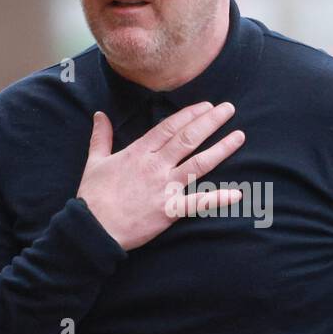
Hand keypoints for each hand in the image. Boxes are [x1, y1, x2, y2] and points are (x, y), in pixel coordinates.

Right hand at [76, 100, 245, 250]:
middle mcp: (155, 166)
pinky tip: (237, 194)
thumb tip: (100, 115)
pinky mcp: (169, 210)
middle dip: (210, 122)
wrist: (93, 228)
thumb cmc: (93, 196)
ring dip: (221, 149)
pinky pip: (198, 203)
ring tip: (239, 136)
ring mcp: (164, 187)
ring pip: (198, 164)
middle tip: (229, 109)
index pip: (169, 127)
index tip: (206, 105)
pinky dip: (218, 199)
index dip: (190, 114)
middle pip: (188, 139)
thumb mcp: (95, 162)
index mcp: (139, 152)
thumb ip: (101, 137)